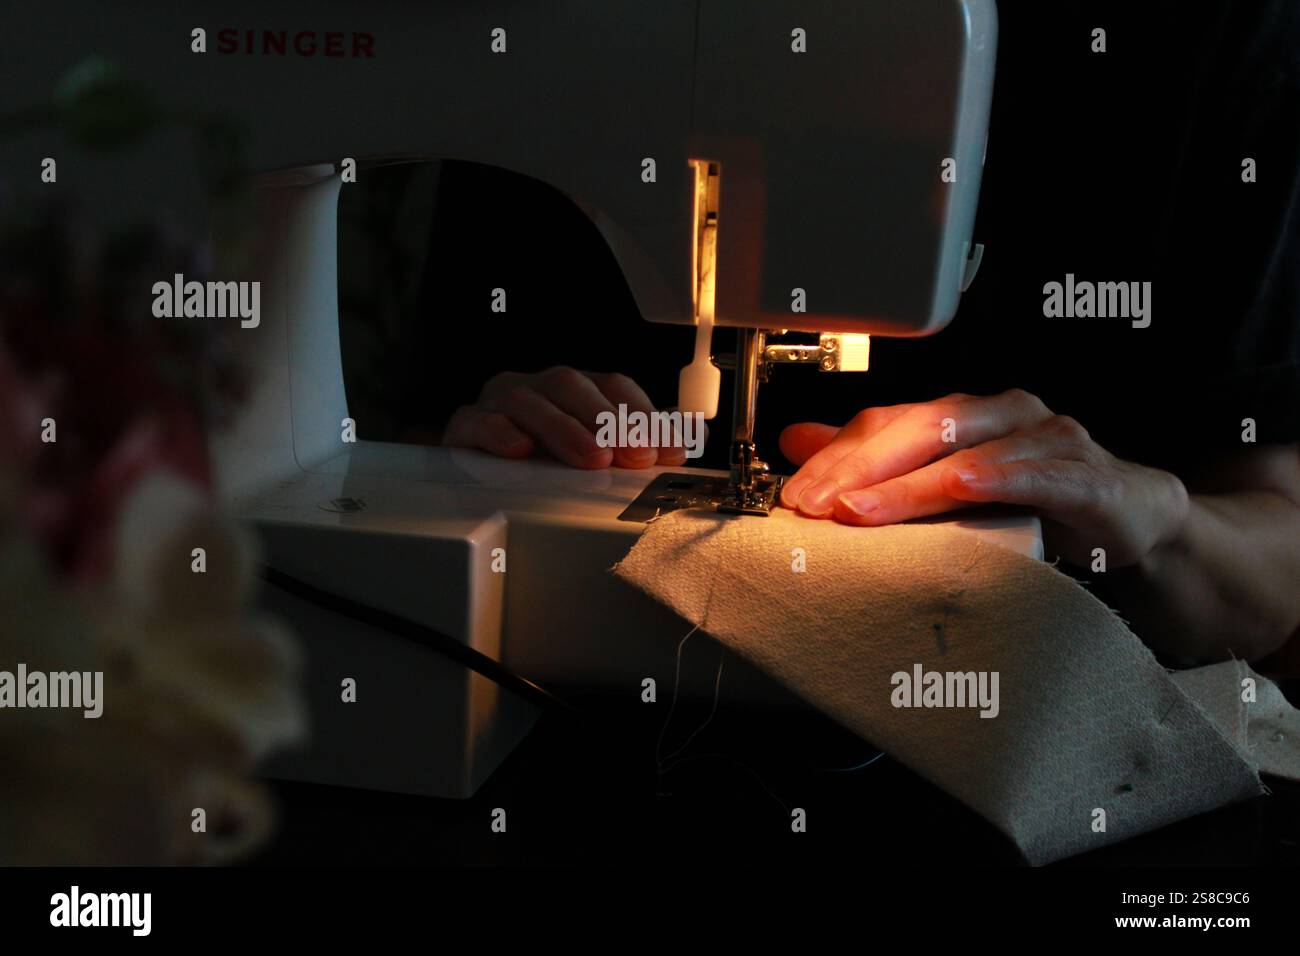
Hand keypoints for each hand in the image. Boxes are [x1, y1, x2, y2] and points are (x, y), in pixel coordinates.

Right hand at [444, 366, 688, 468]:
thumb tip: (685, 443)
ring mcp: (499, 403)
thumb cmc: (540, 461)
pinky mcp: (465, 427)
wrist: (473, 471)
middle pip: (573, 386)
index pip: (614, 386)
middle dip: (609, 420)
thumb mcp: (593, 454)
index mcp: (573, 390)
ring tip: (592, 458)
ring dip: (565, 429)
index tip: (667, 449)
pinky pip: (478, 421)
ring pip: (530, 400)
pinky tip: (520, 450)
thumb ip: (635, 446)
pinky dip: (499, 433)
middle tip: (634, 454)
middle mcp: (538, 387)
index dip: (643, 414)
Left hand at [778, 389, 1188, 567]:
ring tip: (866, 508)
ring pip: (968, 452)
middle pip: (918, 430)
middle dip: (861, 469)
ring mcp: (1047, 437)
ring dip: (912, 482)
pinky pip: (1040, 472)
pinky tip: (966, 483)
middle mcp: (1000, 414)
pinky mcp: (1088, 475)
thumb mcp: (944, 483)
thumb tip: (796, 442)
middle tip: (819, 506)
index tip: (796, 497)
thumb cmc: (1032, 499)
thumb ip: (875, 463)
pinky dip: (1002, 476)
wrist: (1127, 518)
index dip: (837, 458)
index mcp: (960, 413)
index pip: (885, 425)